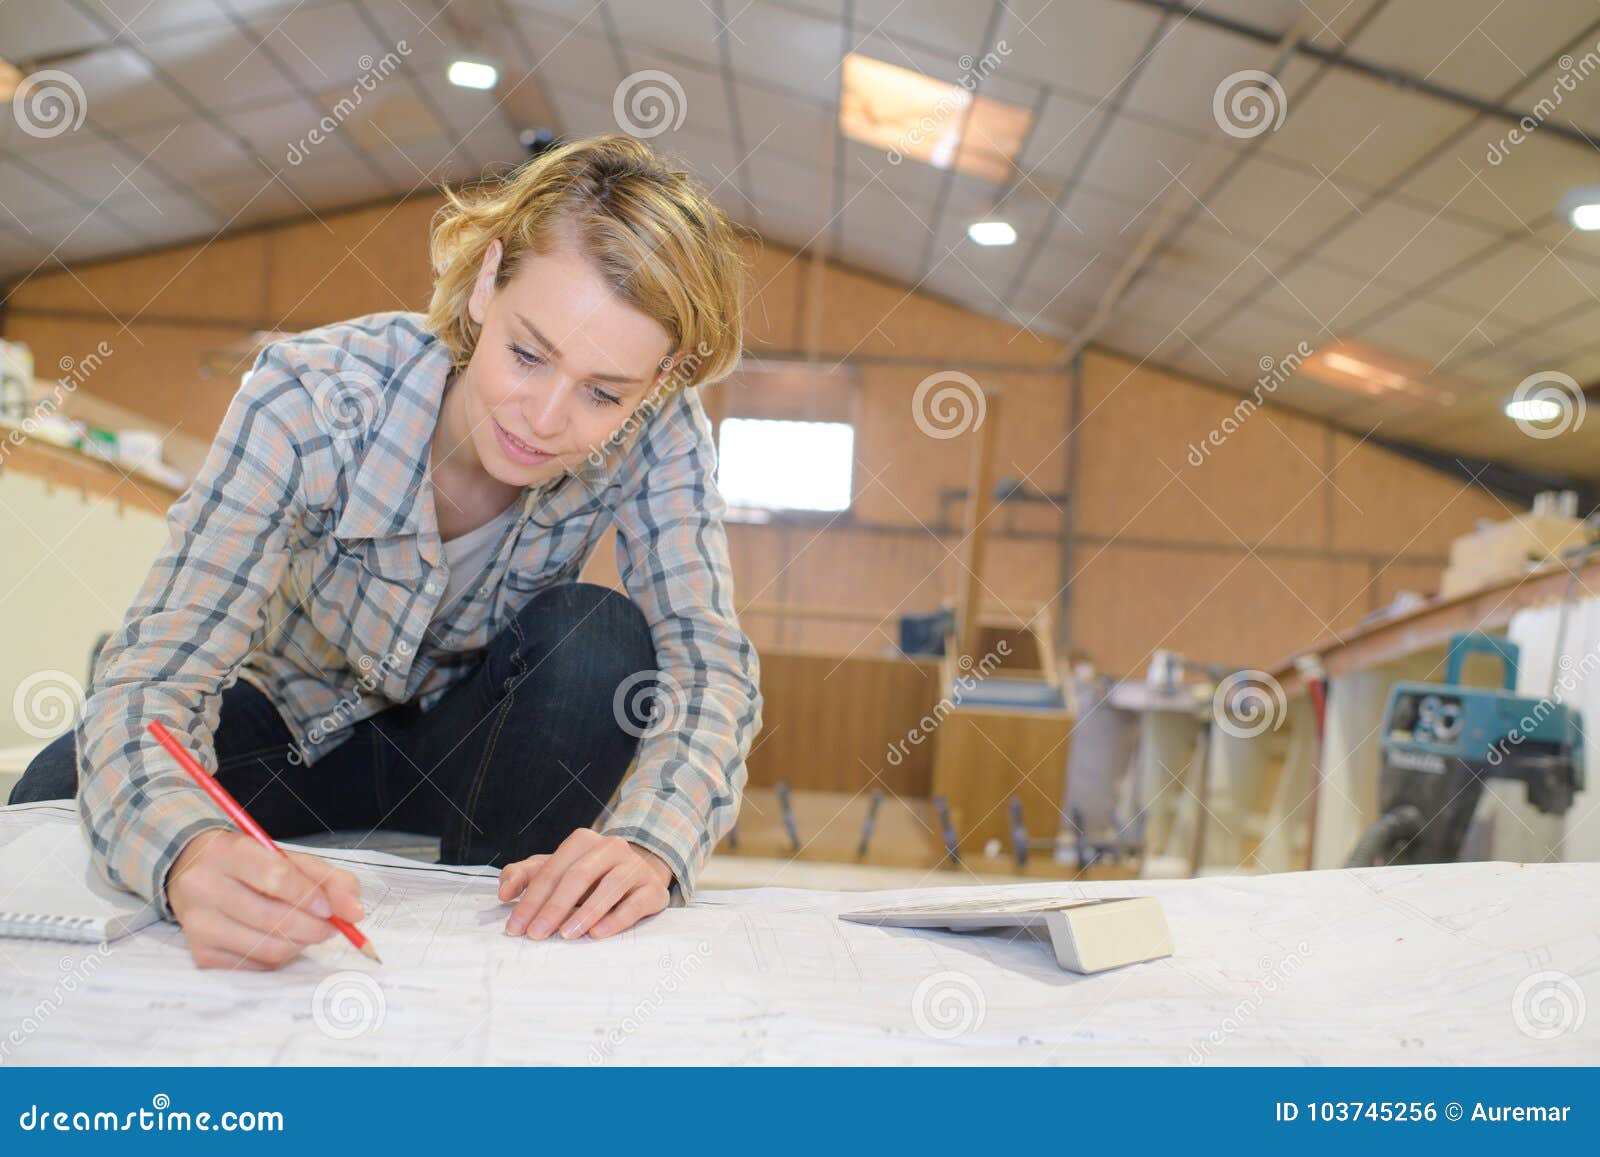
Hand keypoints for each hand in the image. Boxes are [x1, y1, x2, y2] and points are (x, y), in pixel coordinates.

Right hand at [166, 829, 364, 970]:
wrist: (195, 872)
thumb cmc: (251, 865)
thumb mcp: (289, 858)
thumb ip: (328, 878)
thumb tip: (354, 912)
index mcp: (227, 852)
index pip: (275, 876)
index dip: (310, 896)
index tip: (330, 908)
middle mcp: (204, 887)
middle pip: (272, 918)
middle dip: (314, 927)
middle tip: (330, 926)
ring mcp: (198, 923)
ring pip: (266, 947)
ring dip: (300, 944)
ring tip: (307, 931)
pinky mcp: (200, 953)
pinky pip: (255, 965)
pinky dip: (279, 957)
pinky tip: (280, 939)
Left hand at [498, 829, 672, 940]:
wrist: (640, 873)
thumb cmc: (590, 876)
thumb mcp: (555, 870)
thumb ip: (524, 875)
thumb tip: (504, 892)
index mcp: (583, 841)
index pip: (552, 870)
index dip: (531, 900)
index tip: (515, 928)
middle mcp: (612, 847)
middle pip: (578, 876)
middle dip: (554, 907)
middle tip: (536, 934)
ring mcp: (635, 867)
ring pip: (610, 886)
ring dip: (585, 912)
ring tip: (566, 935)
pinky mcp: (654, 889)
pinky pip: (636, 903)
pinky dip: (616, 919)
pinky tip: (598, 933)